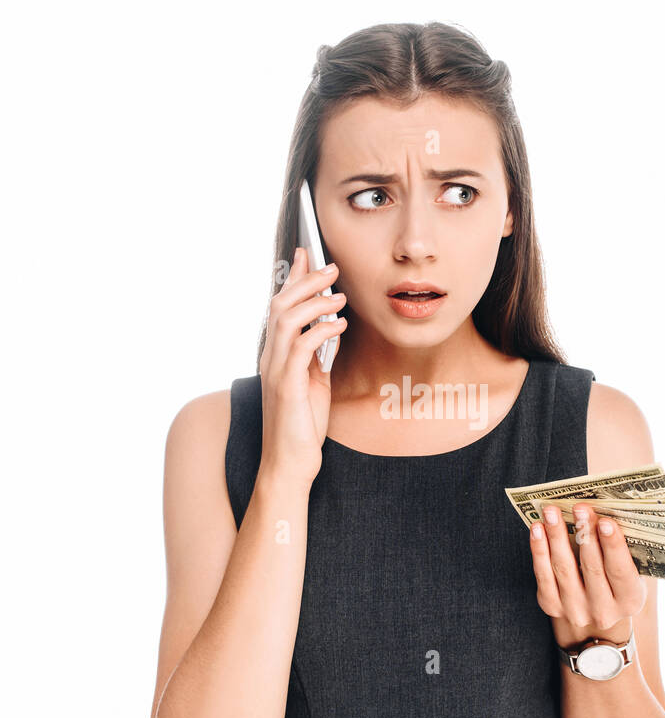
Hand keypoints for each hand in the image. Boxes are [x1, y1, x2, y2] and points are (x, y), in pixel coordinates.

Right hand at [259, 246, 347, 485]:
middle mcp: (270, 358)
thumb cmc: (302, 426)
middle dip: (305, 281)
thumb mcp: (313, 383)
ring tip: (339, 294)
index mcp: (276, 355)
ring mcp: (275, 371)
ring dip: (314, 301)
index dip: (292, 278)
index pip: (280, 306)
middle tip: (331, 266)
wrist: (290, 463)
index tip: (307, 253)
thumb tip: (329, 329)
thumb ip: (316, 356)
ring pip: (286, 319)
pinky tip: (340, 325)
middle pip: (280, 304)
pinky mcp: (286, 386)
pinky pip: (301, 347)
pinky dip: (321, 330)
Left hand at [529, 501, 645, 649]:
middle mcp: (603, 611)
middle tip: (579, 508)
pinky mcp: (551, 606)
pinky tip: (537, 529)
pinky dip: (539, 549)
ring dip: (556, 536)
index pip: (621, 571)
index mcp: (630, 601)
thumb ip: (624, 549)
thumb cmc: (616, 581)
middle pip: (592, 568)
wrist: (595, 615)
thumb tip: (606, 511)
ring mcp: (575, 611)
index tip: (605, 521)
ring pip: (564, 568)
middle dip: (584, 534)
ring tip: (552, 512)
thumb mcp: (631, 571)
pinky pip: (543, 574)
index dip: (613, 546)